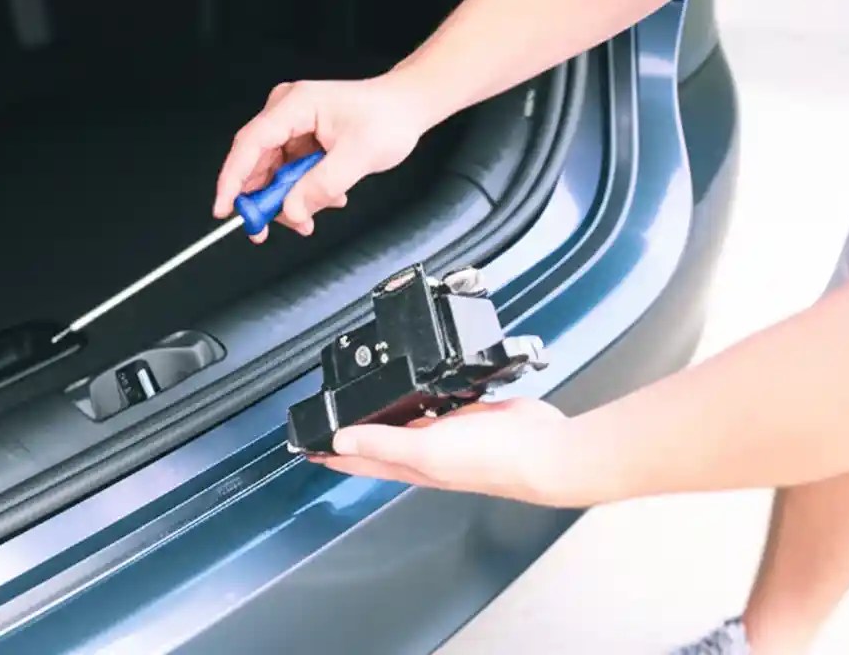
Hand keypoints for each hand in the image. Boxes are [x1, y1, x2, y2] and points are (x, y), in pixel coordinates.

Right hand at [213, 74, 432, 242]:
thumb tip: (292, 209)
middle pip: (256, 162)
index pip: (250, 144)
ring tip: (313, 213)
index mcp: (295, 105)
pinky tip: (326, 197)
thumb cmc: (389, 117)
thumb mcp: (359, 156)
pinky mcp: (300, 138)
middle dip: (264, 200)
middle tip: (265, 230)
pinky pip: (288, 172)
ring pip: (272, 172)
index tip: (224, 209)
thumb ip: (322, 185)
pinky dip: (302, 191)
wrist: (407, 107)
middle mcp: (287, 111)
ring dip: (289, 199)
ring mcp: (292, 125)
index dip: (233, 179)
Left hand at [311, 398, 581, 507]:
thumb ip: (381, 441)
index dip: (330, 453)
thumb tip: (339, 441)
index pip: (358, 460)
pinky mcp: (469, 415)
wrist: (543, 450)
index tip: (305, 447)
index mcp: (410, 463)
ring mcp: (448, 434)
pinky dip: (422, 397)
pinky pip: (436, 405)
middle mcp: (425, 451)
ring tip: (363, 400)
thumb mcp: (425, 447)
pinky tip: (419, 385)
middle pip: (377, 441)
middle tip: (328, 421)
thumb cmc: (490, 458)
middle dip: (351, 433)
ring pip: (406, 422)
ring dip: (384, 414)